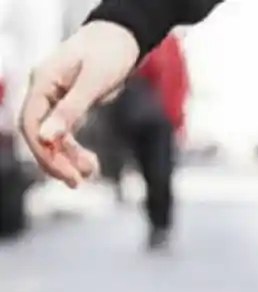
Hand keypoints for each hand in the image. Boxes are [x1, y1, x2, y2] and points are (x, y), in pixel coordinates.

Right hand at [20, 21, 140, 187]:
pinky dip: (75, 150)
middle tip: (78, 182)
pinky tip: (90, 164)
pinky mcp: (69, 105)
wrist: (122, 37)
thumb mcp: (94, 81)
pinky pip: (64, 133)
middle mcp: (44, 91)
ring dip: (67, 158)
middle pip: (38, 134)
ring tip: (90, 172)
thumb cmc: (109, 52)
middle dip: (55, 160)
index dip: (45, 153)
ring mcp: (55, 98)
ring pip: (52, 137)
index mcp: (42, 82)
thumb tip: (49, 138)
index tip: (68, 174)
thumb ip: (71, 110)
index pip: (31, 124)